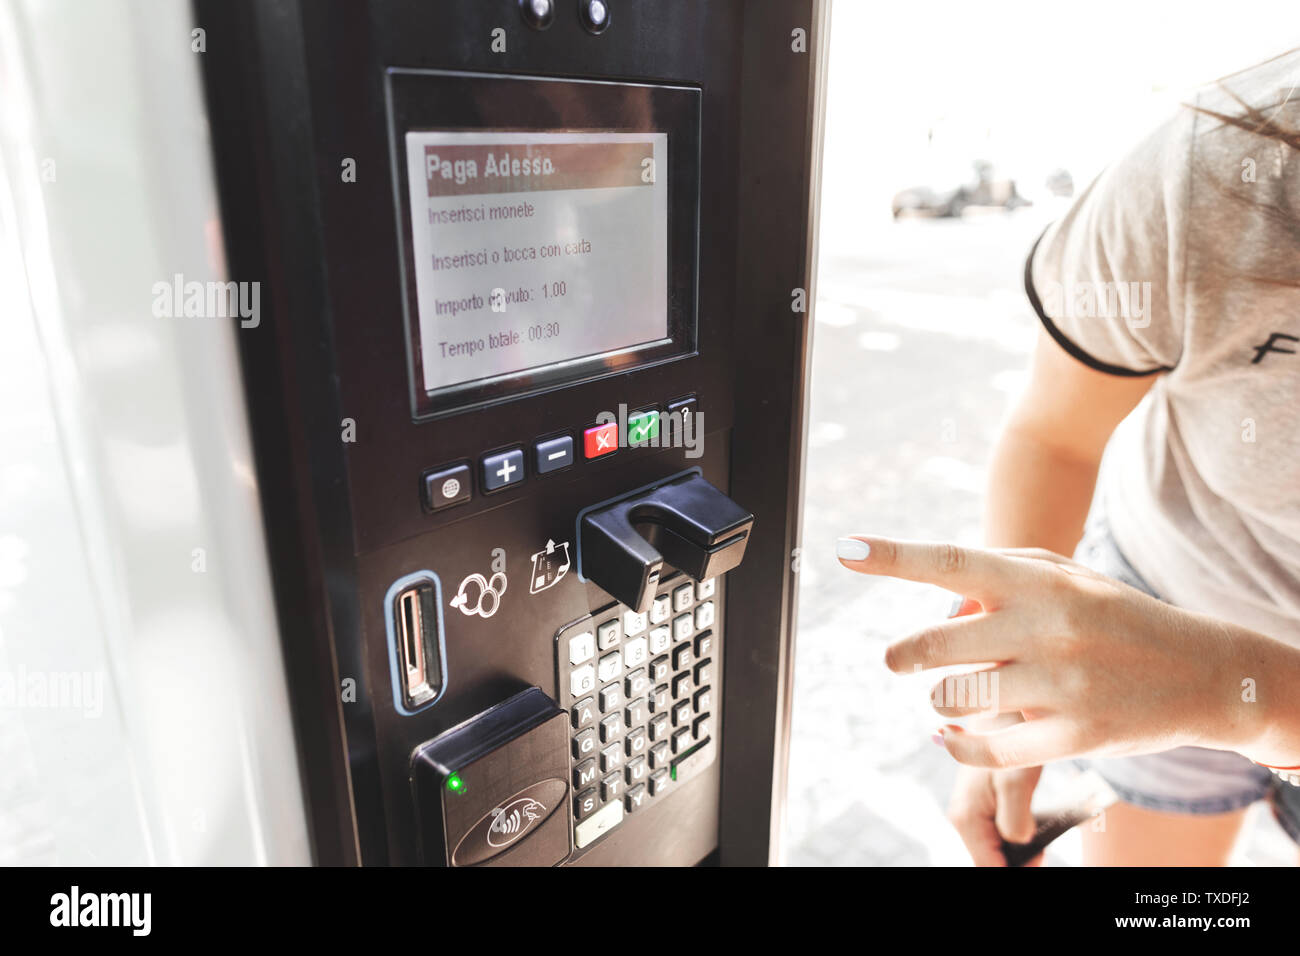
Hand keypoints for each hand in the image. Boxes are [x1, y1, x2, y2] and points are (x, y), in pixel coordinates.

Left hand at [835, 536, 1265, 767]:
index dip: (893, 557)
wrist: (1203, 671)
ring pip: (956, 699)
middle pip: (938, 643)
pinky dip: (957, 744)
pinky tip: (952, 733)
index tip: (846, 549)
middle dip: (906, 653)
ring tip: (953, 692)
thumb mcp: (1065, 577)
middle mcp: (1047, 628)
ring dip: (942, 699)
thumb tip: (939, 595)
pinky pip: (985, 750)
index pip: (952, 563)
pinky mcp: (1072, 736)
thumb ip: (1001, 575)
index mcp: (1039, 582)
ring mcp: (1060, 684)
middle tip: (896, 658)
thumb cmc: (1115, 616)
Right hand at [947, 714, 1042, 865]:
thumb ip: (1014, 820)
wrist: (1002, 707)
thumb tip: (1020, 844)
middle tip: (1043, 843)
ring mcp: (971, 811)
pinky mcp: (982, 803)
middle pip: (991, 861)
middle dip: (1019, 860)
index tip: (1041, 856)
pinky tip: (1034, 820)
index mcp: (966, 818)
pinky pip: (1000, 833)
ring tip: (1041, 829)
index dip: (1018, 870)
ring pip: (997, 849)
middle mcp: (962, 818)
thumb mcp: (1016, 779)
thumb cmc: (1009, 737)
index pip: (988, 868)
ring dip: (1020, 848)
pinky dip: (1018, 833)